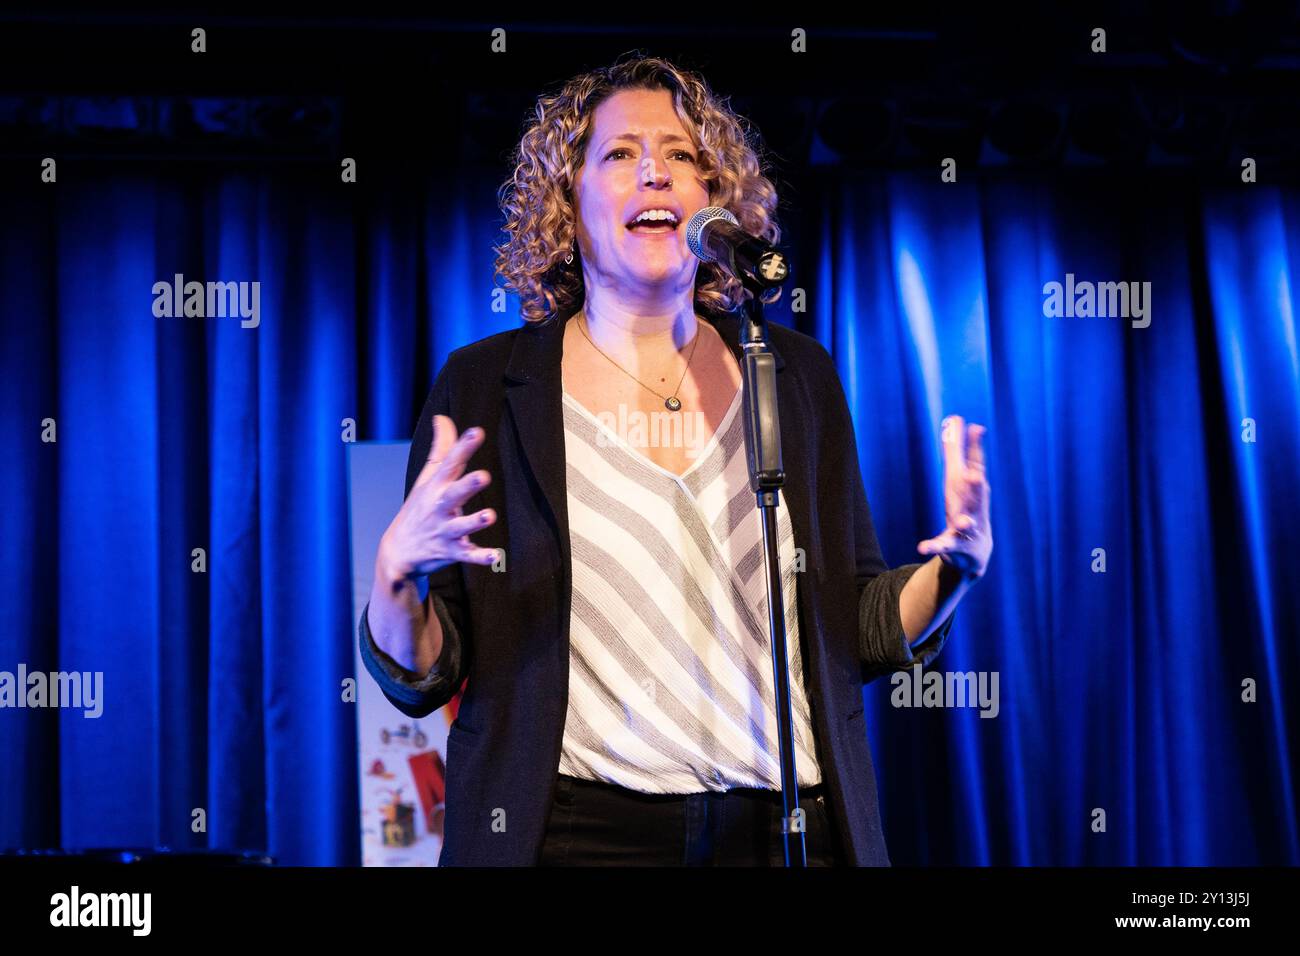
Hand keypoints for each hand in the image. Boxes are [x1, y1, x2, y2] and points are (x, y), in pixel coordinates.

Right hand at [379, 414, 498, 583]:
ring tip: (489, 515)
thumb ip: (441, 449)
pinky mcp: (451, 552)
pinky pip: (467, 555)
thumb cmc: (419, 507)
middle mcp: (440, 507)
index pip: (450, 463)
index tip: (476, 432)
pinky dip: (480, 557)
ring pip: (461, 526)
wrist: (398, 551)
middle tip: (483, 476)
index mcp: (436, 486)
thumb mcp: (427, 478)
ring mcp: (445, 530)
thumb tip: (442, 418)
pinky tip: (496, 556)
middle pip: (454, 494)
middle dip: (467, 485)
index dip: (463, 447)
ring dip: (474, 522)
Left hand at [917, 415, 991, 578]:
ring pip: (967, 524)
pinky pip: (943, 545)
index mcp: (972, 488)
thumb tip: (955, 417)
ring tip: (963, 521)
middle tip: (975, 474)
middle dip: (976, 485)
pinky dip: (934, 546)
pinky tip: (922, 546)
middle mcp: (974, 506)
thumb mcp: (958, 478)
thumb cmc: (966, 507)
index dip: (975, 448)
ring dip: (965, 521)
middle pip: (977, 495)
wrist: (975, 553)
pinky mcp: (954, 545)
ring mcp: (967, 528)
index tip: (976, 428)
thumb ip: (956, 449)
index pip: (976, 466)